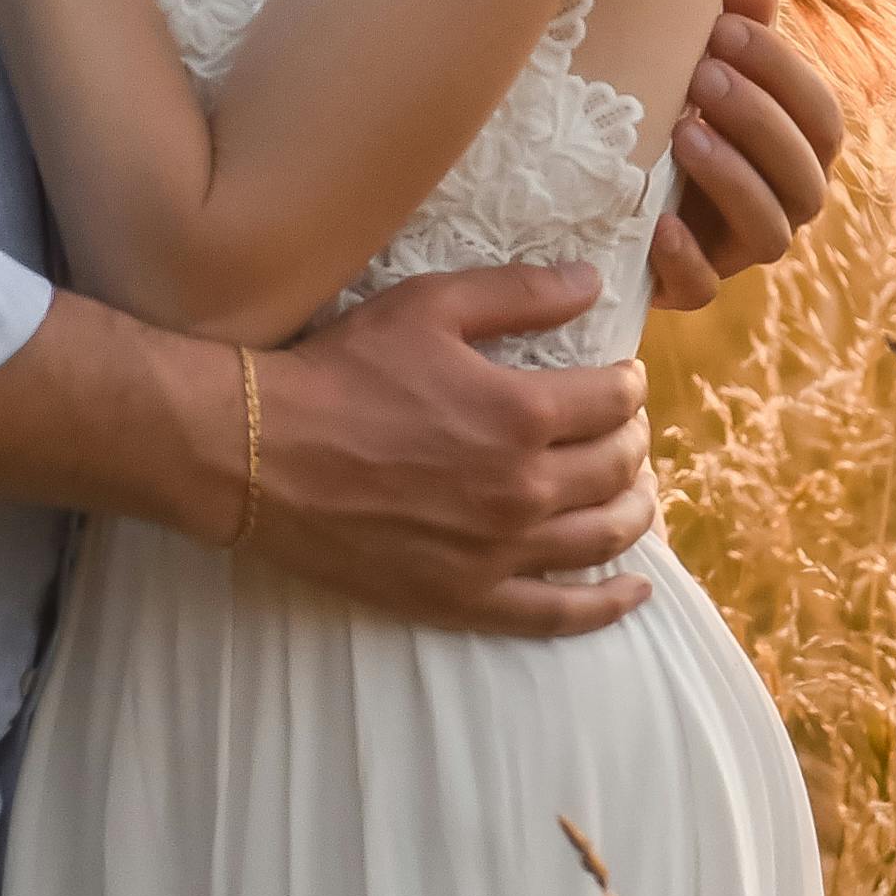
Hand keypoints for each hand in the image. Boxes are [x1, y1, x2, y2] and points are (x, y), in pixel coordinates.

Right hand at [255, 264, 659, 639]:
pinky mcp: (467, 597)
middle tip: (623, 429)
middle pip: (618, 468)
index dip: (628, 384)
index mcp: (522, 412)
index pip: (615, 401)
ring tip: (636, 492)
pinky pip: (558, 613)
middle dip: (633, 441)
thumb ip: (519, 295)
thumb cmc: (341, 372)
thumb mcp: (428, 307)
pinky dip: (607, 604)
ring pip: (603, 536)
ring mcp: (499, 551)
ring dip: (634, 509)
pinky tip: (634, 590)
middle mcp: (524, 488)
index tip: (621, 378)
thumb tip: (593, 282)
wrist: (259, 454)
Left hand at [647, 0, 843, 311]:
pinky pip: (704, 289)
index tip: (725, 27)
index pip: (821, 117)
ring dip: (733, 180)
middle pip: (803, 175)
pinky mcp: (689, 288)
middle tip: (703, 73)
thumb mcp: (700, 74)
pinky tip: (660, 222)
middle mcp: (784, 204)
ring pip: (769, 233)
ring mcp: (738, 251)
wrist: (606, 192)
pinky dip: (686, 259)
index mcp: (799, 151)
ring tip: (684, 132)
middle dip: (758, 120)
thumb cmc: (673, 116)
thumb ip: (731, 32)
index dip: (784, 73)